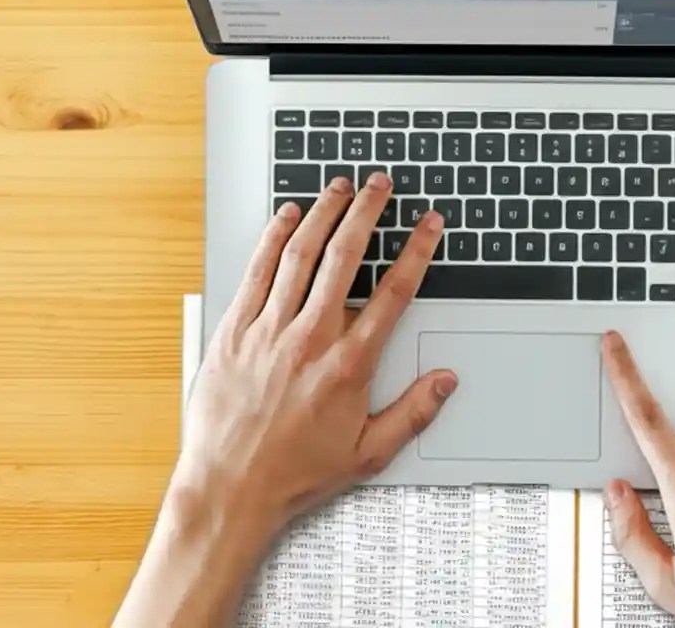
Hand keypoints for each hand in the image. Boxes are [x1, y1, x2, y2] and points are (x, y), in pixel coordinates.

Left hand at [177, 172, 456, 542]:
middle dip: (367, 213)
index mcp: (349, 365)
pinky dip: (273, 238)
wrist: (229, 489)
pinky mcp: (235, 331)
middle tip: (380, 185)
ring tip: (340, 188)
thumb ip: (413, 413)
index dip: (416, 251)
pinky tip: (287, 217)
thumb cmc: (294, 474)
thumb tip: (444, 382)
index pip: (393, 292)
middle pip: (345, 257)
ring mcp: (269, 330)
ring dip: (324, 214)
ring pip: (300, 255)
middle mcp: (310, 339)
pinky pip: (257, 272)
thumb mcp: (367, 453)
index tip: (427, 225)